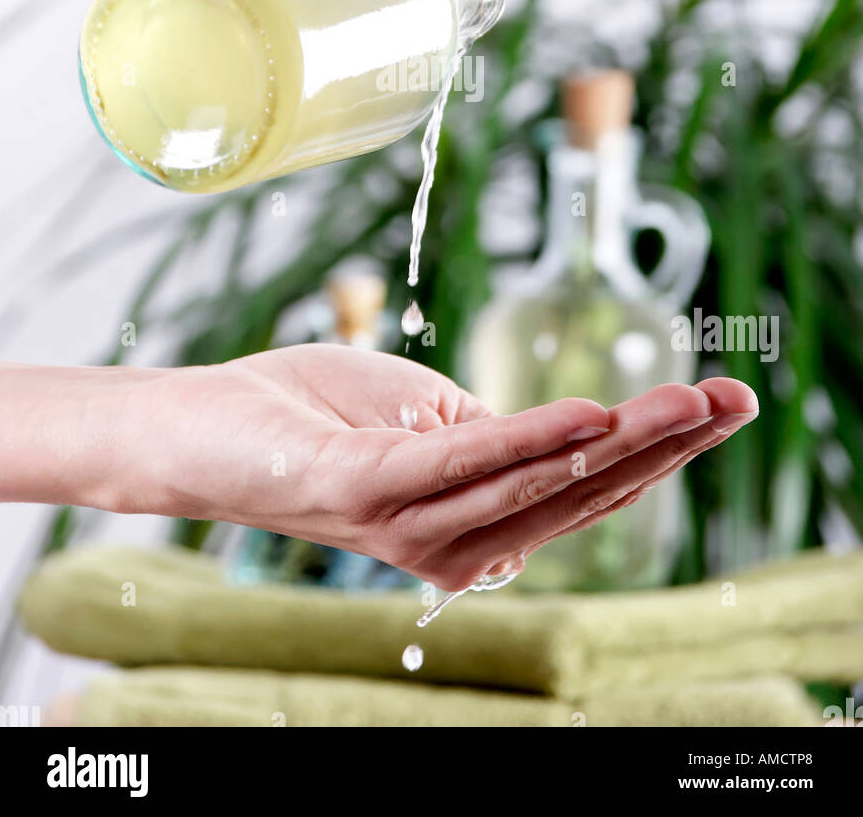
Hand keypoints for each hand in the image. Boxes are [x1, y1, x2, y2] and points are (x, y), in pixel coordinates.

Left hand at [140, 346, 757, 590]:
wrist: (208, 425)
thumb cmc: (316, 414)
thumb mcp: (425, 417)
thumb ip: (492, 434)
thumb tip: (564, 429)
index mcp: (474, 518)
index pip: (585, 486)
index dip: (659, 450)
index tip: (722, 403)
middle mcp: (454, 539)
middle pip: (579, 491)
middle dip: (664, 446)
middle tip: (732, 400)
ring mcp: (412, 523)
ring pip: (537, 481)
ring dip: (619, 439)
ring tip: (682, 401)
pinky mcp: (369, 489)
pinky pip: (463, 466)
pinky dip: (532, 440)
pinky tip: (590, 413)